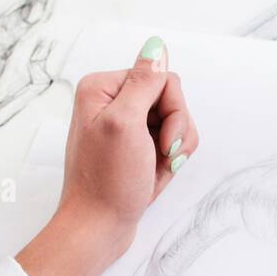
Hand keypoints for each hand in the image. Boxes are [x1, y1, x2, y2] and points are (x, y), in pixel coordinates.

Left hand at [57, 35, 197, 242]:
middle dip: (176, 131)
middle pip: (171, 99)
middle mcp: (112, 102)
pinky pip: (170, 142)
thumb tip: (157, 46)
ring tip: (157, 170)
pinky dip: (171, 161)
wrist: (99, 229)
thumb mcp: (125, 124)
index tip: (160, 141)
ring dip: (177, 149)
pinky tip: (156, 176)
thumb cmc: (107, 182)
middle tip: (162, 158)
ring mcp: (125, 127)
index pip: (161, 78)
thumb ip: (144, 82)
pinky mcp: (135, 148)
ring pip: (176, 122)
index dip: (172, 110)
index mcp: (102, 88)